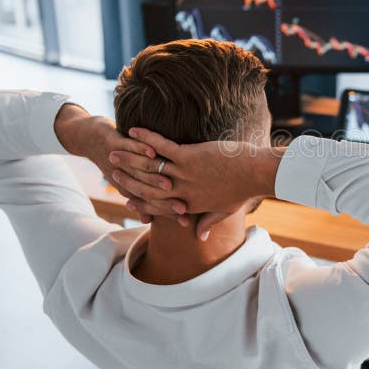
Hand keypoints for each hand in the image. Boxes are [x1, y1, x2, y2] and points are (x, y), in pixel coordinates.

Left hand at [54, 104, 184, 219]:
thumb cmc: (117, 161)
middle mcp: (123, 179)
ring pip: (138, 171)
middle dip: (165, 202)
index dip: (168, 212)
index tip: (185, 220)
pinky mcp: (113, 143)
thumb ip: (142, 198)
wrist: (88, 139)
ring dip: (153, 179)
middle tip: (182, 208)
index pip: (152, 204)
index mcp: (130, 189)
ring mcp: (118, 161)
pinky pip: (128, 147)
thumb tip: (148, 221)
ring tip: (169, 184)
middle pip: (146, 193)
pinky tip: (154, 151)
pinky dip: (140, 149)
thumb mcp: (129, 180)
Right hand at [109, 127, 282, 237]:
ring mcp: (185, 174)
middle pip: (147, 186)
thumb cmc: (245, 189)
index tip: (125, 196)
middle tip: (111, 170)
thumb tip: (200, 238)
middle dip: (127, 179)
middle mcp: (182, 192)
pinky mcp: (190, 156)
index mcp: (189, 204)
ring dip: (130, 156)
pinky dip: (146, 138)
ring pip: (149, 166)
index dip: (139, 200)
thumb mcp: (226, 210)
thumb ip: (209, 223)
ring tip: (114, 150)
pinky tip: (133, 130)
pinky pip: (161, 147)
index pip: (157, 204)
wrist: (258, 173)